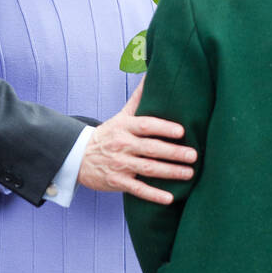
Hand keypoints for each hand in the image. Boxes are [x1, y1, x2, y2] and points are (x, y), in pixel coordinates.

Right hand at [78, 81, 196, 203]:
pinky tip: (169, 198)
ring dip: (169, 172)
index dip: (163, 128)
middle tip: (193, 155)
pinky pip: (137, 189)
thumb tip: (150, 74)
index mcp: (125, 127)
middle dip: (173, 152)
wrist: (78, 156)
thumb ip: (138, 99)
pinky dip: (153, 195)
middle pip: (151, 148)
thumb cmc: (107, 135)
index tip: (181, 131)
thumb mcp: (120, 116)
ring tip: (189, 173)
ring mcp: (120, 164)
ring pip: (147, 169)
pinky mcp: (117, 182)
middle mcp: (122, 145)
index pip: (146, 125)